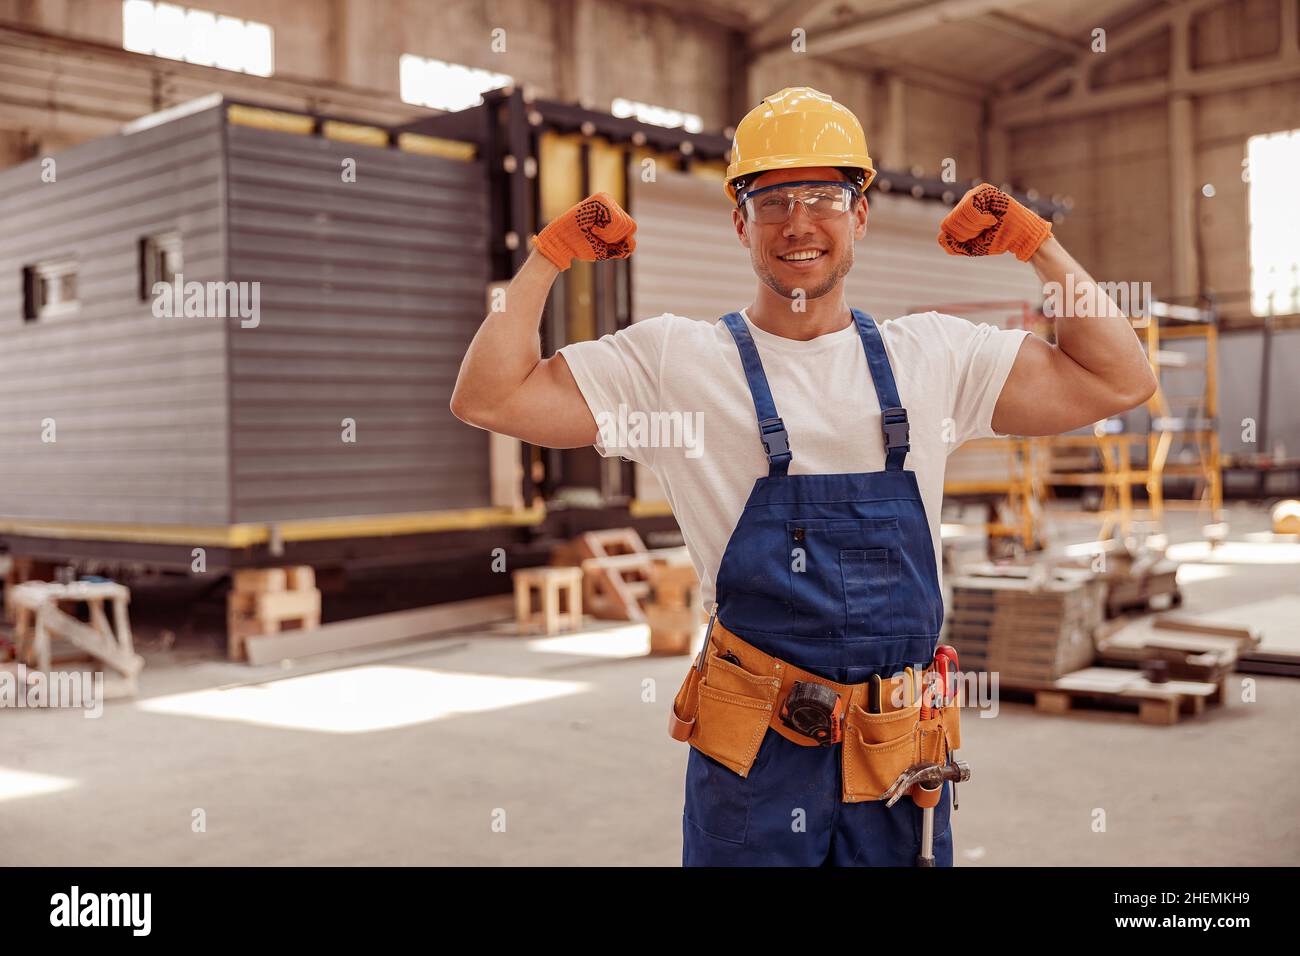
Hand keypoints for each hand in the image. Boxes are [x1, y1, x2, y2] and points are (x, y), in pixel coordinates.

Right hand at [531, 192, 636, 270]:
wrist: (564, 244)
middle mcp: (611, 203)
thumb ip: (624, 248)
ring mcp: (606, 199)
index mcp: (615, 212)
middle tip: (595, 234)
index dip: (619, 240)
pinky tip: (592, 226)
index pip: (631, 228)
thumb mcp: (608, 250)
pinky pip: (616, 220)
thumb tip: (631, 240)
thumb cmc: (583, 246)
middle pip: (629, 226)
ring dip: (608, 234)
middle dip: (614, 238)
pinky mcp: (600, 199)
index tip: (601, 238)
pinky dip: (605, 230)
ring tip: (592, 230)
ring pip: (623, 224)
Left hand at [937, 183, 1051, 261]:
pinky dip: (981, 219)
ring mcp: (974, 194)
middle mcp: (966, 201)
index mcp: (962, 214)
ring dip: (975, 226)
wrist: (1020, 238)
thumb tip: (941, 237)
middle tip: (984, 230)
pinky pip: (969, 208)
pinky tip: (992, 218)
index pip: (946, 226)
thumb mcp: (972, 247)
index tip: (977, 237)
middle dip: (967, 233)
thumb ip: (954, 245)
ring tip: (989, 224)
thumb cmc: (998, 240)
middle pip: (949, 221)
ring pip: (958, 215)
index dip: (960, 237)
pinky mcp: (984, 190)